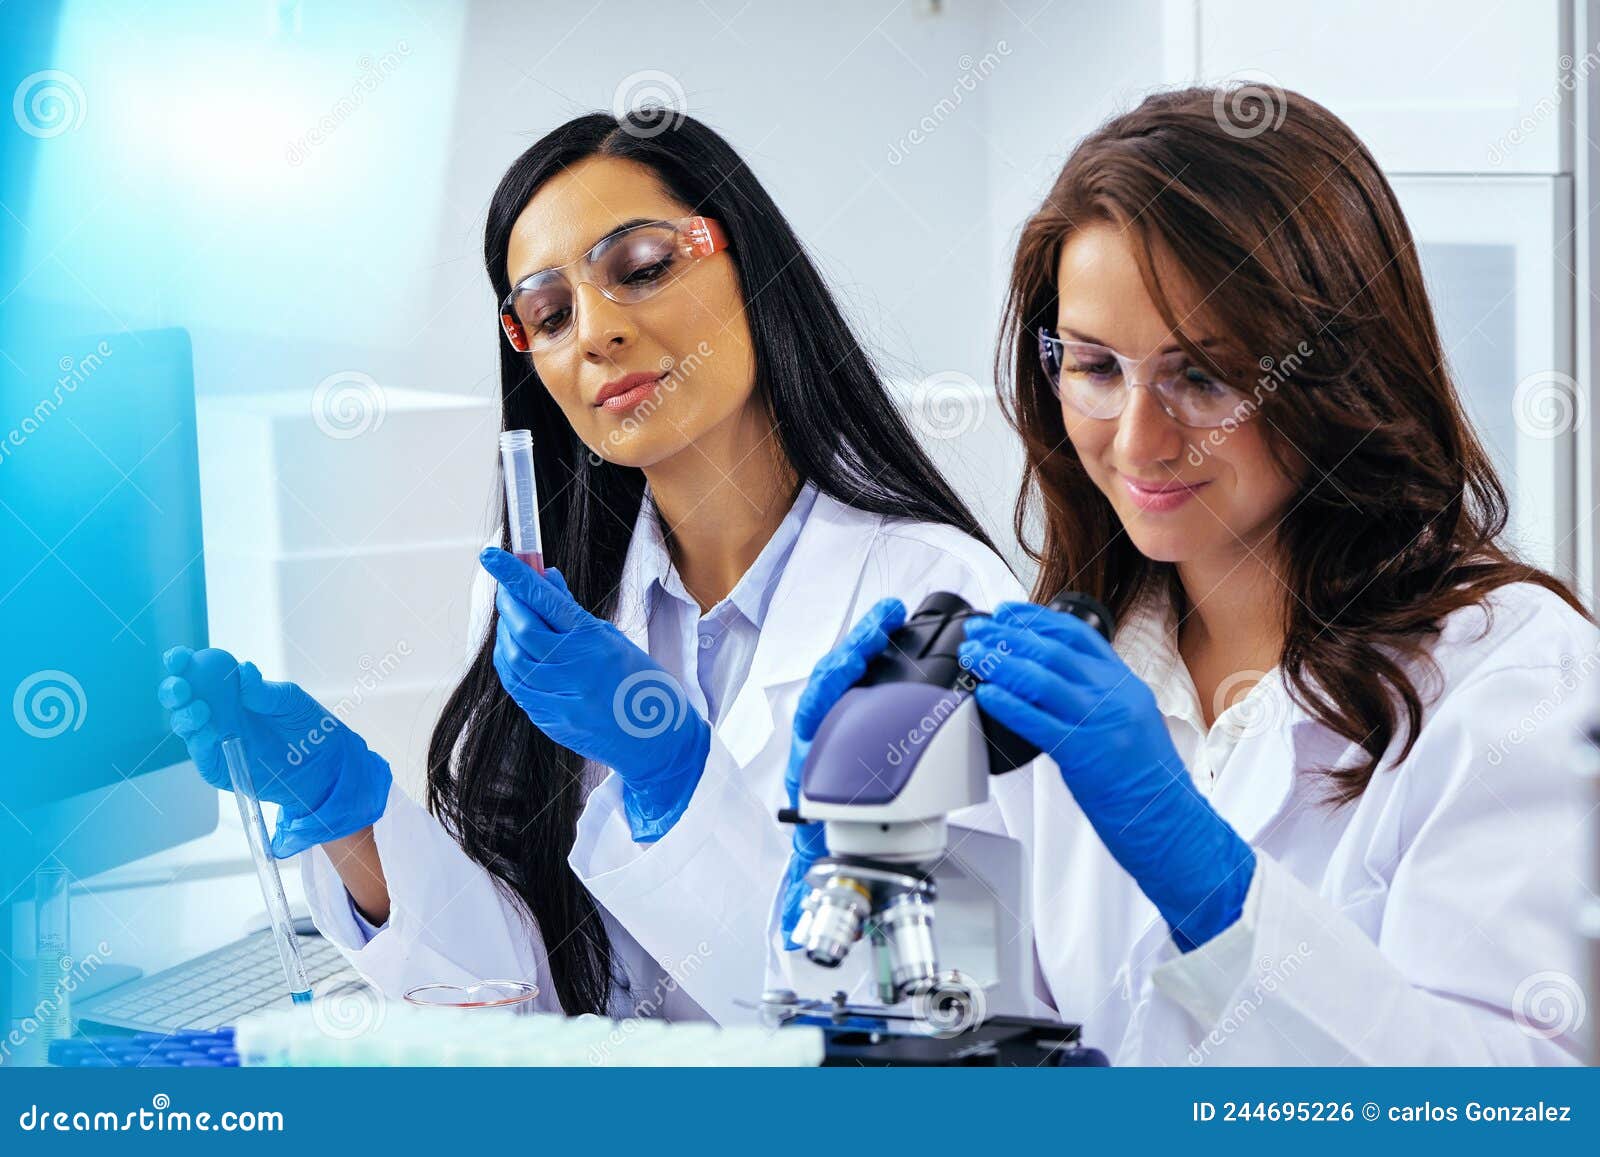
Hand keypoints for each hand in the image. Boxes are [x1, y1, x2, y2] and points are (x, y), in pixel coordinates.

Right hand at [156, 647, 392, 858]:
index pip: (199, 674)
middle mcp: (216, 713)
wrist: (324, 762)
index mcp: (230, 691)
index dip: (183, 664)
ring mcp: (214, 739)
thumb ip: (263, 691)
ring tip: (198, 708)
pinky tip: (207, 730)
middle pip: (182, 699)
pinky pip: (201, 753)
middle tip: (181, 685)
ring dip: (185, 715)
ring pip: (186, 725)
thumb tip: (242, 670)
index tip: (179, 657)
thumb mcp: (290, 701)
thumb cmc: (308, 725)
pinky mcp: (217, 765)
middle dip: (175, 689)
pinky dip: (199, 741)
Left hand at [481, 547, 710, 842]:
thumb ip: (572, 611)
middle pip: (523, 630)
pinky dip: (510, 666)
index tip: (490, 555)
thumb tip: (544, 576)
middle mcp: (577, 670)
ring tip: (512, 623)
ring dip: (506, 636)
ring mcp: (563, 699)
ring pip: (514, 661)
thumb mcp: (613, 639)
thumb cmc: (641, 683)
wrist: (659, 740)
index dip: (513, 575)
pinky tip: (515, 654)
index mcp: (595, 643)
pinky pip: (519, 688)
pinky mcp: (553, 722)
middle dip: (509, 605)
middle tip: (507, 592)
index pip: (545, 601)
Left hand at [779, 598, 906, 948]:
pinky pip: (862, 686)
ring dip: (868, 644)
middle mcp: (820, 737)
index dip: (834, 681)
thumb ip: (810, 883)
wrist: (820, 849)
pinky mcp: (854, 728)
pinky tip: (898, 642)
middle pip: (834, 679)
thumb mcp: (813, 860)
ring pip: (847, 677)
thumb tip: (801, 920)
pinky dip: (876, 661)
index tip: (853, 660)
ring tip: (894, 618)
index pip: (817, 709)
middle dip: (858, 644)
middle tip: (886, 617)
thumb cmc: (820, 843)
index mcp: (808, 760)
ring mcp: (837, 728)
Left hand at [958, 601, 1254, 949]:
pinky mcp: (1083, 752)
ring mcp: (1100, 721)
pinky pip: (1036, 721)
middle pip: (1053, 649)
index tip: (1007, 613)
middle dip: (1008, 635)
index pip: (1077, 634)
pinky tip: (986, 695)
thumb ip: (1096, 696)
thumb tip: (1048, 680)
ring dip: (999, 663)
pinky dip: (1007, 703)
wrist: (1170, 821)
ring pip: (1041, 678)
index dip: (1036, 618)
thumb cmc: (1146, 779)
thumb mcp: (1129, 720)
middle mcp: (1113, 695)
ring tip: (974, 656)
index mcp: (1124, 683)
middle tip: (978, 631)